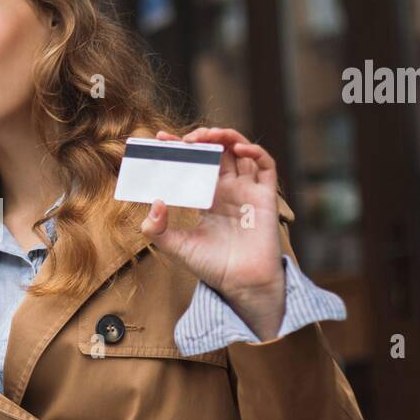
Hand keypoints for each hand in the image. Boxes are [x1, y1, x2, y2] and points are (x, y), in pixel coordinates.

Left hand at [138, 127, 284, 338]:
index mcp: (208, 198)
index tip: (160, 139)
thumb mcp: (176, 246)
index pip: (193, 164)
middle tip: (184, 138)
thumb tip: (153, 202)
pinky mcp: (266, 196)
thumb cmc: (212, 267)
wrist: (241, 284)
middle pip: (217, 152)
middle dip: (202, 139)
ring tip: (208, 135)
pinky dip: (255, 152)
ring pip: (240, 152)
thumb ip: (157, 229)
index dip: (179, 149)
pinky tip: (238, 149)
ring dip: (226, 137)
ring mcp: (248, 191)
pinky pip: (266, 166)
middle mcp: (229, 190)